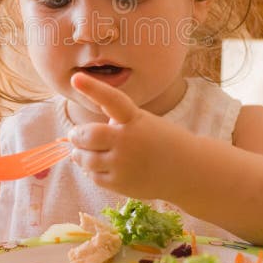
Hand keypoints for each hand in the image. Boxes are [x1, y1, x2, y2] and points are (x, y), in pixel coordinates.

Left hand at [66, 72, 181, 199]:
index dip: (92, 88)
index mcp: (135, 119)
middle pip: (87, 135)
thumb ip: (116, 124)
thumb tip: (81, 139)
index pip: (111, 100)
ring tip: (81, 151)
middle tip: (75, 135)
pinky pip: (94, 176)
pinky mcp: (121, 184)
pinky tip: (99, 165)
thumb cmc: (161, 140)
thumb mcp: (143, 122)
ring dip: (79, 154)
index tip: (76, 78)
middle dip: (76, 135)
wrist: (188, 170)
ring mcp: (124, 164)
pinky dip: (91, 170)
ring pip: (85, 158)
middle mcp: (128, 141)